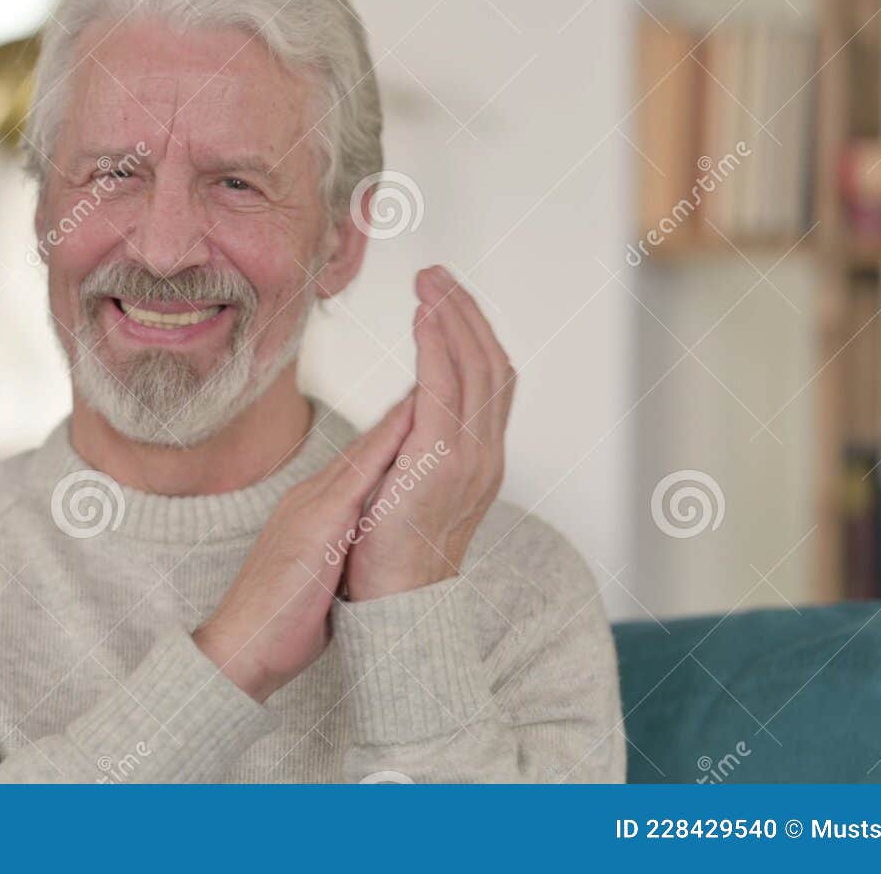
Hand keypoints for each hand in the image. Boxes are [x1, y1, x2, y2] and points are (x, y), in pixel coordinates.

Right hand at [193, 395, 414, 701]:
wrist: (239, 647)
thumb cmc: (278, 622)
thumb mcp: (316, 575)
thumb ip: (336, 549)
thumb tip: (356, 547)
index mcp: (312, 512)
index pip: (361, 466)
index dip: (393, 437)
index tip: (425, 412)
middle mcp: (310, 499)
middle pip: (365, 448)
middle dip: (402, 414)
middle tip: (438, 377)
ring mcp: (310, 507)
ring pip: (364, 452)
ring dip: (399, 417)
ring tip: (433, 383)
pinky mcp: (315, 525)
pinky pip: (357, 477)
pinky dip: (384, 447)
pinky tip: (410, 424)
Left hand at [344, 266, 516, 602]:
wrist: (389, 607)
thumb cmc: (389, 556)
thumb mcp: (412, 488)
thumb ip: (419, 445)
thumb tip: (412, 405)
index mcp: (480, 460)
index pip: (491, 380)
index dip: (473, 333)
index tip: (446, 297)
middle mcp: (486, 456)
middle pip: (491, 362)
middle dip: (465, 312)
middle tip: (436, 274)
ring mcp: (469, 460)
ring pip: (475, 367)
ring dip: (452, 316)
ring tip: (429, 282)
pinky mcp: (439, 464)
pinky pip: (445, 390)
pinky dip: (437, 347)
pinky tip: (423, 317)